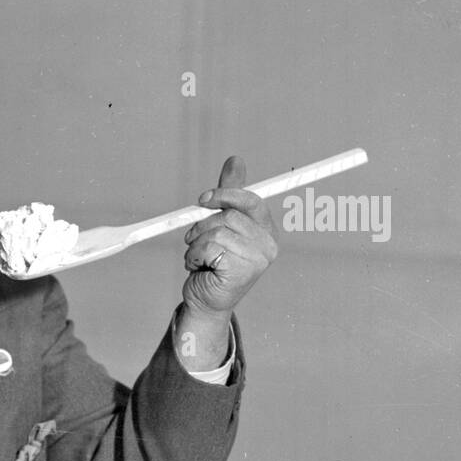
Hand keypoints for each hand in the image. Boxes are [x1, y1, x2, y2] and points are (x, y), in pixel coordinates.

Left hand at [182, 155, 277, 315]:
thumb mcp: (221, 225)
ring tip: (198, 259)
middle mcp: (268, 244)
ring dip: (195, 244)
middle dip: (201, 226)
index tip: (202, 199)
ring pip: (216, 232)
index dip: (225, 194)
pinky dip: (194, 256)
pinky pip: (209, 248)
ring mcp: (257, 259)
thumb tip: (236, 159)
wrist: (206, 301)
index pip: (250, 201)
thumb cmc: (213, 263)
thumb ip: (229, 195)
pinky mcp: (242, 272)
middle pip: (228, 216)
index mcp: (266, 230)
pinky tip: (199, 268)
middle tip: (192, 240)